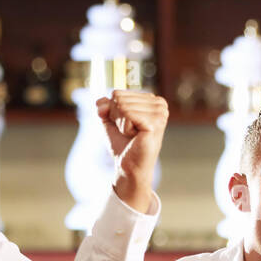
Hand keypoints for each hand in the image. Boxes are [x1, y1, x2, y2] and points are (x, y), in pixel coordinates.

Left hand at [97, 90, 168, 213]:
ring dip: (121, 124)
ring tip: (133, 135)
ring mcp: (159, 113)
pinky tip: (135, 136)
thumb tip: (100, 101)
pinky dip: (124, 127)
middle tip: (128, 132)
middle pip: (119, 98)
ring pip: (122, 105)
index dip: (114, 112)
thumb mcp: (111, 120)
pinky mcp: (154, 123)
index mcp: (153, 101)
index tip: (126, 126)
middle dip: (116, 118)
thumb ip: (105, 106)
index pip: (118, 94)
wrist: (128, 166)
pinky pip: (127, 114)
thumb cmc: (123, 144)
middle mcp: (159, 104)